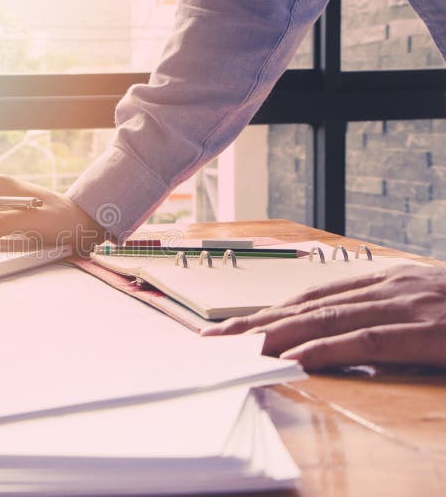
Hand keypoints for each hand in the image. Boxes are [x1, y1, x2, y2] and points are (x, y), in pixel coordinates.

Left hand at [200, 265, 445, 370]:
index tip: (235, 325)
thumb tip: (342, 339)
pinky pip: (366, 337)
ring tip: (235, 348)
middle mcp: (388, 285)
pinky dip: (325, 346)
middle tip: (213, 339)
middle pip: (306, 304)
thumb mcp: (427, 307)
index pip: (313, 296)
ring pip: (325, 316)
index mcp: (387, 281)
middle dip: (255, 322)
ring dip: (274, 332)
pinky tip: (295, 356)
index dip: (270, 310)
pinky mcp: (428, 326)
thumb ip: (388, 319)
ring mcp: (407, 302)